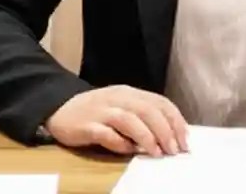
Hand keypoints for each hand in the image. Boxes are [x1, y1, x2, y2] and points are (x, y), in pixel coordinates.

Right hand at [44, 85, 189, 156]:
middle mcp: (117, 98)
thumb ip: (143, 117)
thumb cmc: (97, 111)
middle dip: (165, 131)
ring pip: (129, 120)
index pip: (159, 102)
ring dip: (146, 137)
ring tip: (157, 153)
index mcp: (130, 92)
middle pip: (147, 110)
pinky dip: (120, 143)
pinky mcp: (87, 125)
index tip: (185, 140)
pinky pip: (106, 134)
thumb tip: (170, 136)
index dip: (175, 121)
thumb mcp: (122, 107)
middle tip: (174, 150)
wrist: (59, 108)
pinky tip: (128, 151)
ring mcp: (101, 111)